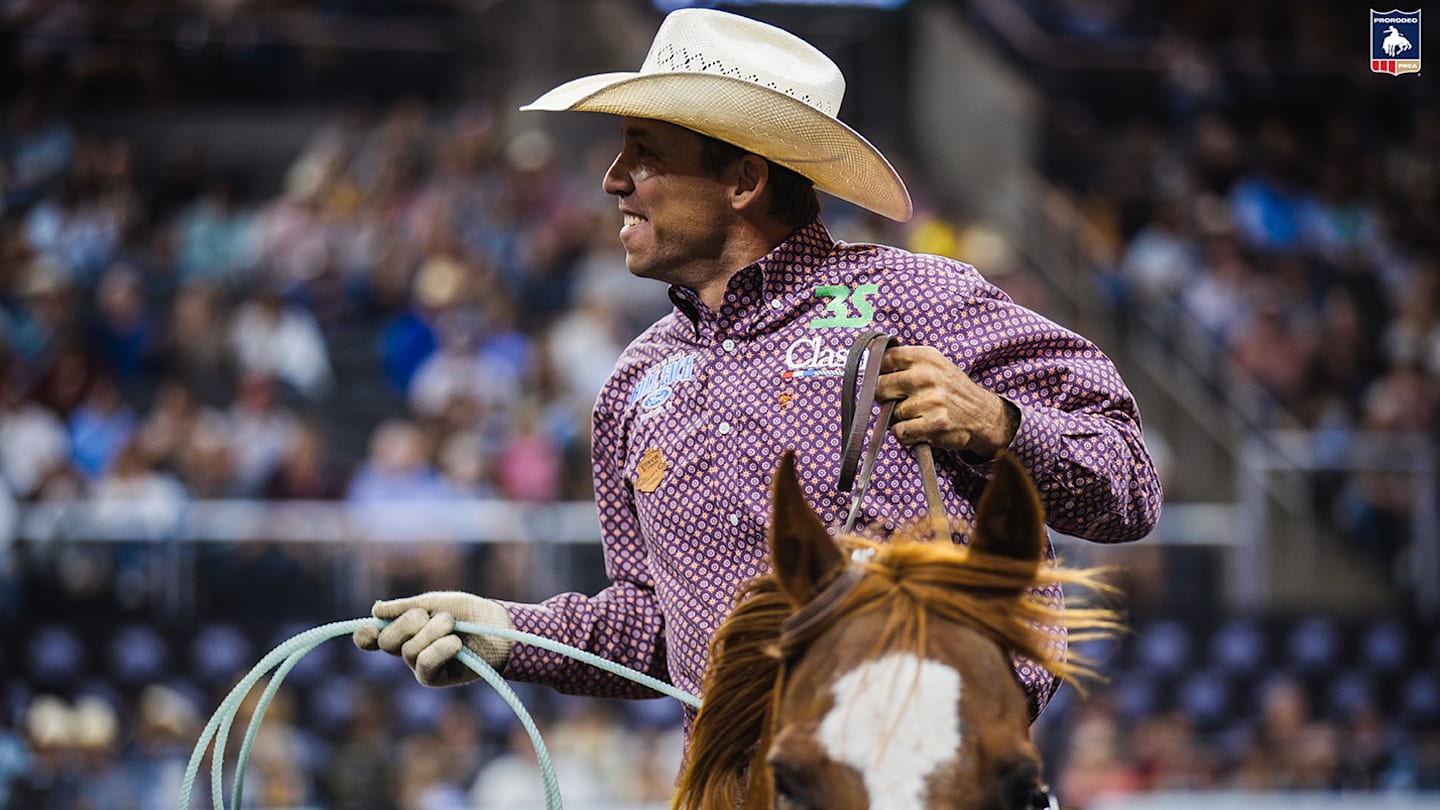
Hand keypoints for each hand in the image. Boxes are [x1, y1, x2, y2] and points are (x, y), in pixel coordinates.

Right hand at [352, 591, 512, 686]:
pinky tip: (456, 644)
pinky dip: (440, 649)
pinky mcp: (435, 679)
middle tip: (440, 616)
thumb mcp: (436, 603)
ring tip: (454, 626)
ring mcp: (420, 666)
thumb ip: (406, 608)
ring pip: (408, 650)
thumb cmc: (470, 612)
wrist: (499, 626)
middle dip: (411, 622)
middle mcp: (407, 650)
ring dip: (434, 631)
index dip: (366, 635)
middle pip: (388, 641)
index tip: (372, 626)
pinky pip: (425, 663)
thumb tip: (375, 610)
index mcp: (404, 631)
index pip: (373, 638)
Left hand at [873, 345, 1018, 459]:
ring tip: (919, 415)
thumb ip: (903, 362)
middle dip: (884, 397)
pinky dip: (906, 434)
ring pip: (890, 413)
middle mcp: (927, 376)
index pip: (882, 359)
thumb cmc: (950, 390)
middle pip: (878, 387)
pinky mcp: (934, 424)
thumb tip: (865, 361)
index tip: (885, 379)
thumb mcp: (932, 365)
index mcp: (925, 357)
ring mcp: (931, 400)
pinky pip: (899, 432)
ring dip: (900, 419)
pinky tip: (921, 428)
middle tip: (900, 401)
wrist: (982, 415)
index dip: (878, 372)